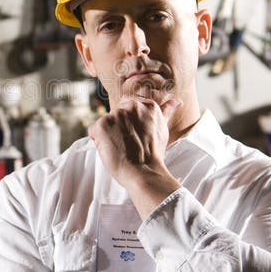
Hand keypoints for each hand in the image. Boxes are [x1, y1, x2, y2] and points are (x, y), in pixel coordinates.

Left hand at [88, 97, 180, 217]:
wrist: (144, 172)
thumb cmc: (153, 154)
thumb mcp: (162, 129)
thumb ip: (166, 111)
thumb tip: (176, 100)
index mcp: (146, 105)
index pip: (128, 106)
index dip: (128, 123)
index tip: (134, 135)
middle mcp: (131, 106)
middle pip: (116, 114)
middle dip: (119, 127)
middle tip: (128, 143)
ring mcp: (115, 114)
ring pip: (106, 124)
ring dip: (109, 135)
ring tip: (121, 148)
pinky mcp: (102, 125)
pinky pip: (94, 132)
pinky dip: (99, 142)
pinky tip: (112, 150)